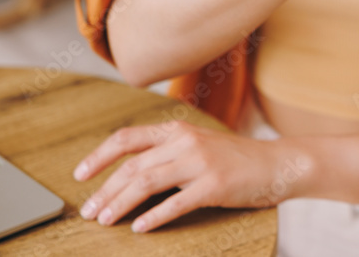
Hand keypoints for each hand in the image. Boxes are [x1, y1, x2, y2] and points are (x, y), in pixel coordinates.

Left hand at [74, 121, 313, 231]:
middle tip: (88, 211)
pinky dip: (153, 217)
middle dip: (104, 190)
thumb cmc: (236, 159)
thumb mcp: (200, 145)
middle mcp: (186, 142)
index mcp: (178, 131)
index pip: (127, 138)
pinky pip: (175, 203)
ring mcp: (201, 163)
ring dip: (120, 204)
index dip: (99, 156)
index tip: (80, 175)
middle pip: (132, 166)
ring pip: (147, 183)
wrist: (278, 164)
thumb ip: (168, 152)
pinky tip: (140, 228)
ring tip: (105, 221)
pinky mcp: (214, 186)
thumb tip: (128, 174)